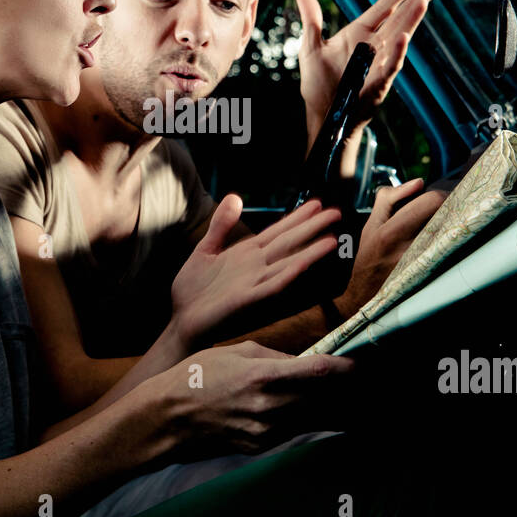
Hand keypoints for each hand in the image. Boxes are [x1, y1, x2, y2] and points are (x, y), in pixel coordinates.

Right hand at [158, 341, 354, 456]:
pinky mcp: (263, 446)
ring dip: (337, 408)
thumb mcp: (238, 352)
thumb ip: (276, 358)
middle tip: (371, 381)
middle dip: (350, 391)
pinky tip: (321, 411)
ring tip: (356, 398)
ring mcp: (268, 431)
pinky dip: (312, 419)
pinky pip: (297, 429)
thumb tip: (305, 362)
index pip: (320, 373)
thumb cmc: (198, 376)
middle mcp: (271, 407)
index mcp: (265, 376)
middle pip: (326, 400)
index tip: (364, 363)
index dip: (348, 369)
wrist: (169, 419)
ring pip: (317, 418)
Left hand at [169, 196, 341, 349]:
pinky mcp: (247, 299)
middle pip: (289, 242)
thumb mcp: (205, 248)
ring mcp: (254, 282)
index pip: (278, 231)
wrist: (181, 319)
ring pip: (288, 262)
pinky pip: (273, 285)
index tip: (316, 203)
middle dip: (311, 227)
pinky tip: (304, 264)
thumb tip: (235, 196)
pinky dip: (288, 274)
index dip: (296, 217)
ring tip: (332, 238)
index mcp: (246, 253)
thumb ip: (221, 225)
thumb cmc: (193, 289)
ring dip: (309, 252)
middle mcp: (256, 266)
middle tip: (336, 212)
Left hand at [297, 0, 436, 148]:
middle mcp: (373, 46)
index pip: (382, 9)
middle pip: (398, 19)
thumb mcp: (310, 49)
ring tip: (423, 2)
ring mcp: (379, 64)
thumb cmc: (319, 84)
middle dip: (415, 2)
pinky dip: (397, 53)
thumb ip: (311, 21)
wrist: (323, 115)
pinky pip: (390, 66)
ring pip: (399, 39)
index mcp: (359, 34)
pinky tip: (404, 38)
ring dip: (411, 21)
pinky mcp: (378, 83)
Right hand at [335, 178, 447, 318]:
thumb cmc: (369, 257)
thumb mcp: (371, 225)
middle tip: (453, 205)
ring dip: (455, 224)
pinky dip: (454, 241)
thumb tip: (418, 182)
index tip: (444, 194)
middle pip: (448, 216)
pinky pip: (453, 250)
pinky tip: (449, 240)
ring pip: (453, 233)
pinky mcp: (435, 274)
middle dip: (453, 207)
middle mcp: (410, 250)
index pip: (431, 202)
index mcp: (390, 234)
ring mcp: (424, 265)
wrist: (367, 297)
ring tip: (451, 222)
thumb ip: (390, 198)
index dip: (442, 193)